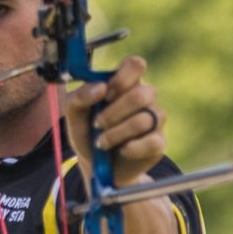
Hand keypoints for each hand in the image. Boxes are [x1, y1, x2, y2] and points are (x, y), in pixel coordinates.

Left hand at [65, 55, 164, 187]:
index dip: (122, 78)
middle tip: (98, 123)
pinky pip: (153, 141)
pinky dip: (132, 148)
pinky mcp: (158, 142)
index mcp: (124, 84)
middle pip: (142, 94)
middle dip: (114, 112)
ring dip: (117, 133)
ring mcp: (154, 120)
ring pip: (145, 119)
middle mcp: (144, 98)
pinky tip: (122, 151)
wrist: (96, 168)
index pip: (135, 65)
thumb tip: (100, 87)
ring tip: (102, 142)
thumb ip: (78, 98)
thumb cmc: (87, 134)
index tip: (106, 93)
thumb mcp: (74, 116)